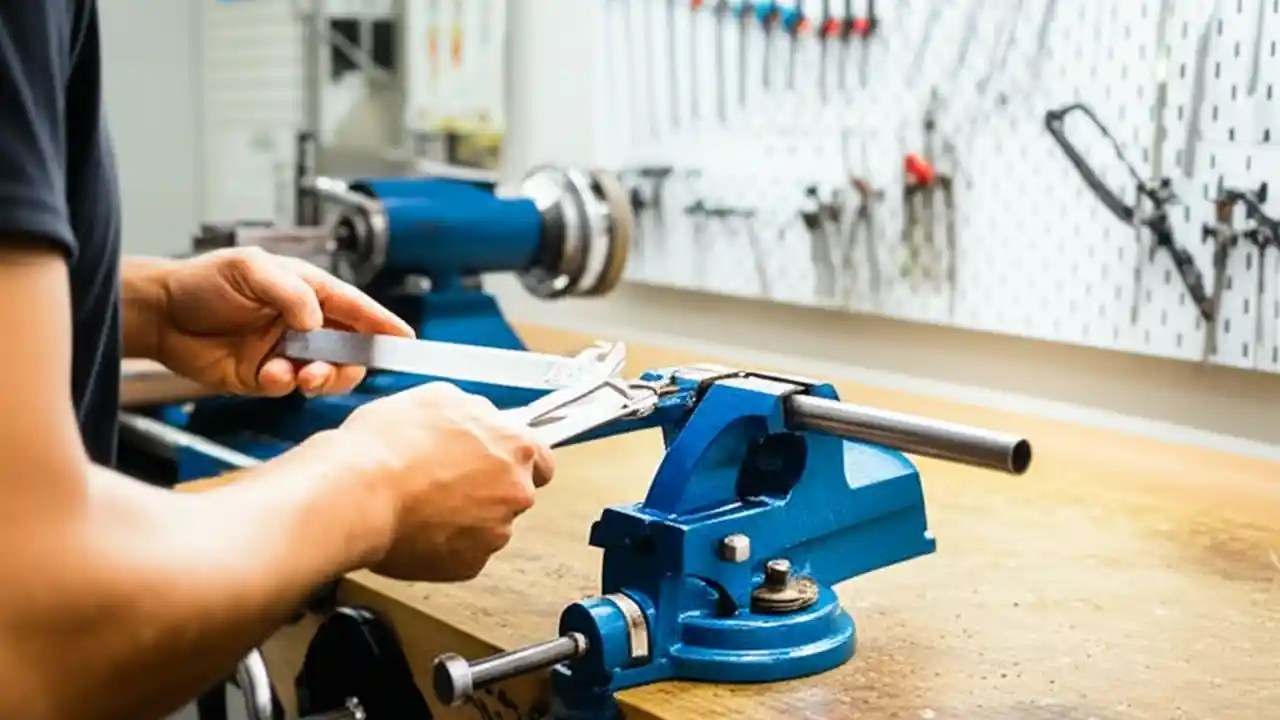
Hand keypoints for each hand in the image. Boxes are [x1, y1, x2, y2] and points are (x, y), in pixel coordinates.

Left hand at [144, 248, 412, 395]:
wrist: (160, 314)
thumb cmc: (203, 281)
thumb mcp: (249, 268)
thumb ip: (289, 292)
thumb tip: (317, 320)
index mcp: (310, 292)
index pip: (357, 308)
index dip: (383, 324)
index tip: (406, 340)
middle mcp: (304, 324)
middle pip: (350, 349)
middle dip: (349, 363)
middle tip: (330, 369)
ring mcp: (287, 352)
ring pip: (326, 374)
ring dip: (322, 378)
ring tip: (302, 375)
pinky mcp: (265, 378)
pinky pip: (290, 388)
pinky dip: (285, 384)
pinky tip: (269, 374)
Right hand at [340, 383, 555, 581]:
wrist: (356, 492)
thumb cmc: (387, 445)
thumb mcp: (436, 398)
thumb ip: (475, 413)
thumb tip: (481, 419)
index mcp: (514, 447)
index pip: (542, 458)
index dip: (517, 459)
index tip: (500, 462)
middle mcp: (514, 492)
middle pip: (514, 492)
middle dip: (488, 487)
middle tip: (445, 479)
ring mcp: (494, 532)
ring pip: (489, 524)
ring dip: (466, 516)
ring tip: (422, 503)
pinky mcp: (469, 565)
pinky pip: (465, 552)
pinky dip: (447, 543)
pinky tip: (417, 527)